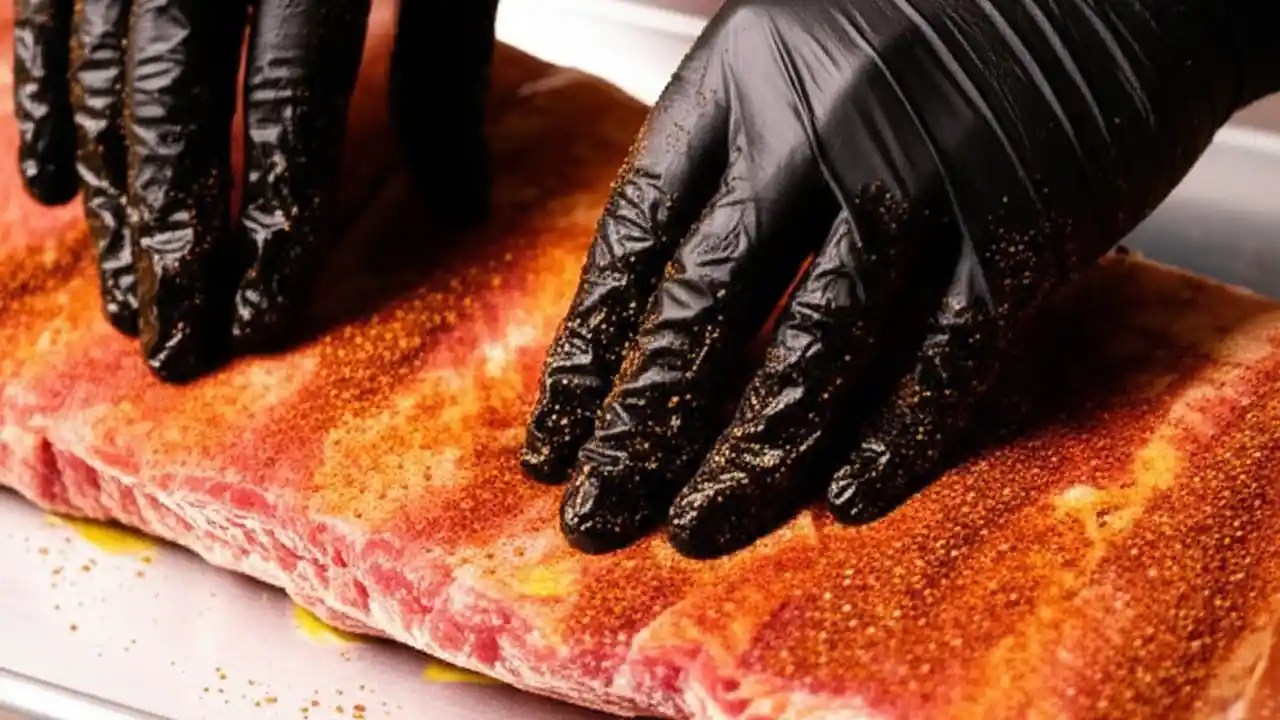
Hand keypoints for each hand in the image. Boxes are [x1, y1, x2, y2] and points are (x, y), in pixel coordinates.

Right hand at [14, 0, 497, 380]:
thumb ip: (443, 78)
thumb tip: (459, 209)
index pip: (291, 115)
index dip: (274, 224)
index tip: (263, 319)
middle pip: (179, 112)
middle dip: (172, 241)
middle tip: (171, 344)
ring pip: (106, 75)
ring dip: (109, 198)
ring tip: (122, 295)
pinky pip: (45, 19)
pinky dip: (43, 103)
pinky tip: (47, 185)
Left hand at [523, 0, 1278, 557]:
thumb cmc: (926, 18)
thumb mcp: (788, 53)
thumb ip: (722, 160)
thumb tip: (650, 303)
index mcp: (742, 81)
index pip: (636, 242)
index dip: (589, 356)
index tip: (559, 439)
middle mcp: (819, 127)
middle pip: (707, 308)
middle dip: (644, 427)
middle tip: (601, 513)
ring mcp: (922, 180)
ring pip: (816, 348)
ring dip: (750, 454)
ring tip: (699, 527)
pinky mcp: (1021, 229)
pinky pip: (944, 357)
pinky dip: (895, 436)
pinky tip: (844, 499)